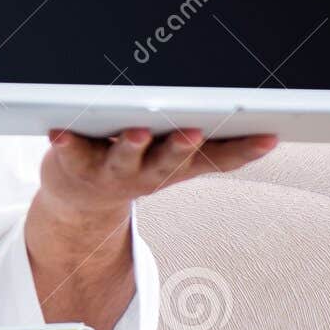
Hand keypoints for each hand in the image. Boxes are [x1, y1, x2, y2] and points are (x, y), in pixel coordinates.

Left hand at [38, 126, 277, 231]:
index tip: (270, 136)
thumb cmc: (136, 165)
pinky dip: (65, 142)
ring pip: (123, 159)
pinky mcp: (75, 163)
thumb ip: (212, 143)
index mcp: (178, 167)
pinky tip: (59, 131)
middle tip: (193, 131)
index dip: (245, 151)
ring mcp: (112, 172)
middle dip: (181, 147)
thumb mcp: (178, 159)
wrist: (79, 201)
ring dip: (130, 146)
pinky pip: (69, 152)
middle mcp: (148, 174)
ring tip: (134, 131)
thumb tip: (270, 127)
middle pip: (169, 161)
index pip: (218, 160)